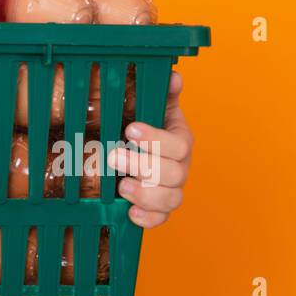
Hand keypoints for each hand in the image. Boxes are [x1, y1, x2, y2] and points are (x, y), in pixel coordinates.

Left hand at [106, 70, 190, 228]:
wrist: (141, 150)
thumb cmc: (149, 126)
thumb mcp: (155, 106)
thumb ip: (164, 92)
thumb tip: (174, 76)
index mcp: (181, 140)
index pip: (179, 144)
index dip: (156, 139)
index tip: (130, 129)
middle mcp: (181, 167)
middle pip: (174, 173)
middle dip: (143, 165)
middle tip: (115, 156)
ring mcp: (172, 189)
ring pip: (170, 198)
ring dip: (145, 194)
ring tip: (121, 186)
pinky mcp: (159, 208)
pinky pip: (161, 219)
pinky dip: (148, 218)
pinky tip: (131, 212)